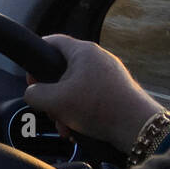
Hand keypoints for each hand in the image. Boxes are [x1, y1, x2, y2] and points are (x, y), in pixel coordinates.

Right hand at [23, 35, 164, 153]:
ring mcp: (109, 73)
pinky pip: (90, 95)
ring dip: (65, 106)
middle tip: (49, 108)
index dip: (35, 57)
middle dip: (51, 93)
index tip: (31, 79)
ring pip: (75, 86)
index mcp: (83, 51)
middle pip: (62, 69)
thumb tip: (32, 93)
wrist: (138, 127)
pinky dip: (80, 110)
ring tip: (65, 125)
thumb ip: (33, 93)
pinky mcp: (117, 89)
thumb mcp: (53, 101)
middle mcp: (98, 57)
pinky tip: (78, 127)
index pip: (51, 41)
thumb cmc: (97, 108)